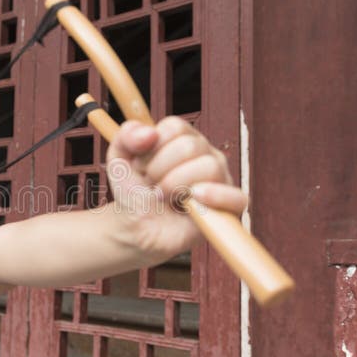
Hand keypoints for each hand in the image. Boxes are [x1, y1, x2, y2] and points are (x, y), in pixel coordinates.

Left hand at [106, 117, 247, 259]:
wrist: (136, 228)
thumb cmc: (134, 192)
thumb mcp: (119, 160)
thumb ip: (125, 136)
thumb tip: (149, 132)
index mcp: (184, 138)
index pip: (175, 127)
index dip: (151, 148)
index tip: (140, 166)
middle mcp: (206, 154)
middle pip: (190, 146)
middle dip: (160, 169)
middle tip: (152, 185)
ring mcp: (220, 179)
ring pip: (209, 167)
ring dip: (176, 185)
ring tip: (165, 197)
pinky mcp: (229, 207)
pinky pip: (237, 197)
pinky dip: (215, 196)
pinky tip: (193, 200)